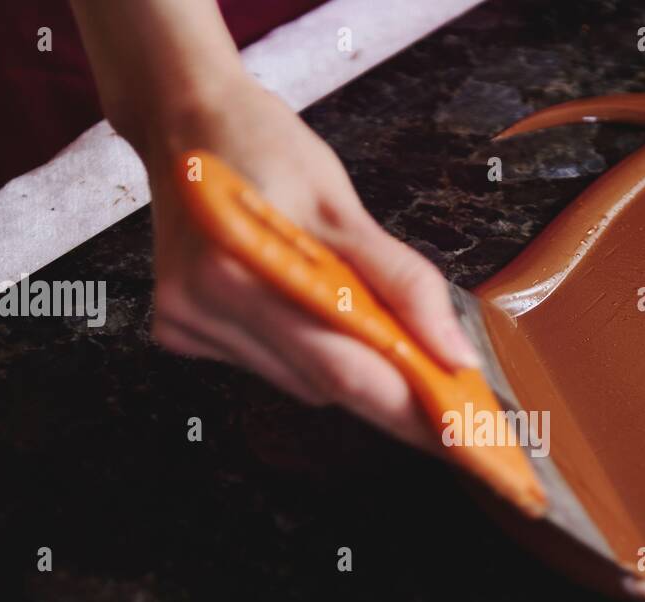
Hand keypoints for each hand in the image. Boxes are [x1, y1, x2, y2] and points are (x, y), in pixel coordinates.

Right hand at [133, 76, 478, 449]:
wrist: (181, 116)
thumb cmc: (263, 146)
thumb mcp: (345, 204)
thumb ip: (403, 284)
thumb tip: (453, 353)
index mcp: (244, 270)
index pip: (347, 370)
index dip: (411, 414)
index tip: (464, 442)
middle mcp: (206, 307)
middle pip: (326, 386)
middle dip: (394, 395)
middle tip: (451, 399)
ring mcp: (187, 323)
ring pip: (301, 384)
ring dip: (347, 367)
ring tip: (372, 327)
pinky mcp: (180, 331)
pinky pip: (270, 367)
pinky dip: (305, 352)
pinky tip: (304, 310)